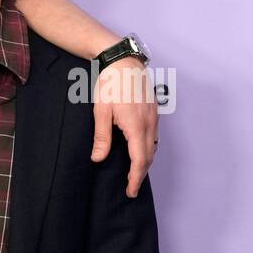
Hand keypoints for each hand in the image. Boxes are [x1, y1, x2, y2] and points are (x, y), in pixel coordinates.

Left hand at [91, 57, 157, 198]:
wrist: (123, 62)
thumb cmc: (110, 85)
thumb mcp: (101, 112)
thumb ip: (102, 137)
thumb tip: (98, 158)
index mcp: (136, 126)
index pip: (139, 159)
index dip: (135, 177)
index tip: (130, 191)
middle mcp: (149, 123)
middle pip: (148, 156)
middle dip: (140, 174)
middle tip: (131, 189)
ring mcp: (154, 117)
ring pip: (153, 146)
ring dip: (145, 162)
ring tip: (135, 174)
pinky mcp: (153, 111)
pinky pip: (153, 136)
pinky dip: (147, 149)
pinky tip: (139, 152)